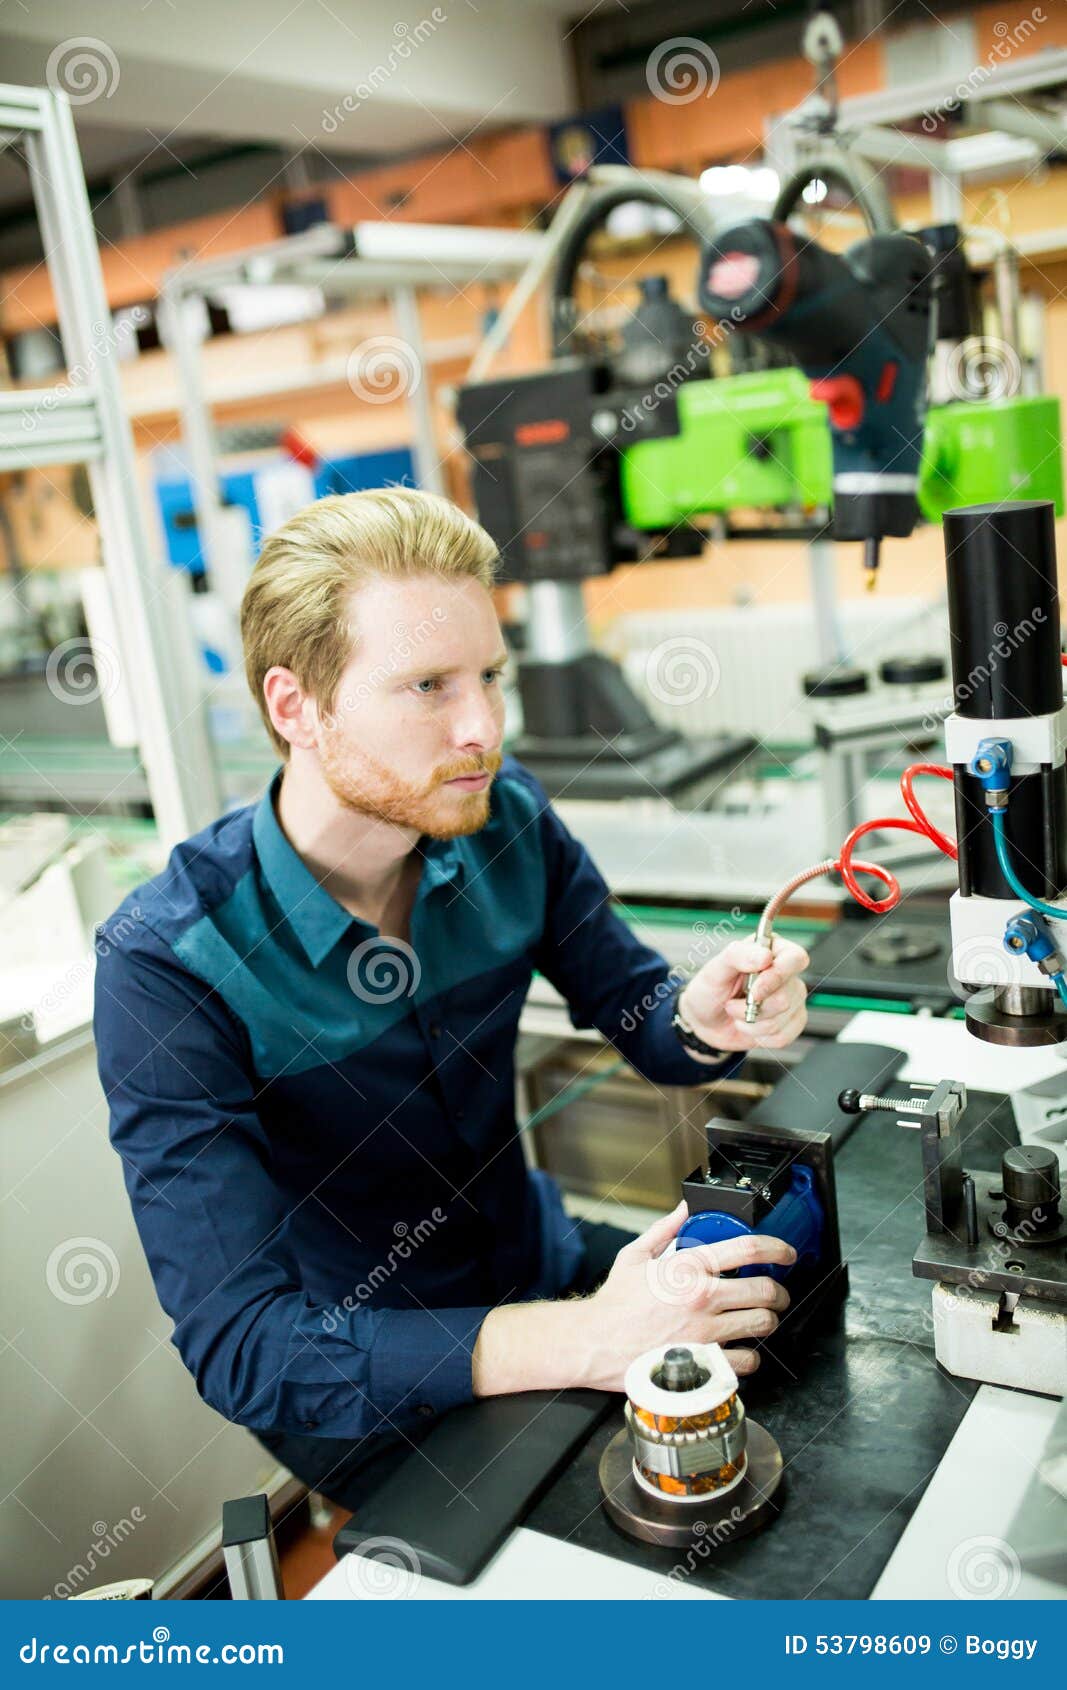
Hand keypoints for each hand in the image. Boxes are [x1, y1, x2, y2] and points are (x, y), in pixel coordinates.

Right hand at [572, 1200, 792, 1388]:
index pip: (747, 1250)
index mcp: (687, 1268)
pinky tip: (742, 1350)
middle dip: (778, 1292)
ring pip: (762, 1325)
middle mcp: (701, 1299)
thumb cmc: (613, 1304)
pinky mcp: (704, 1362)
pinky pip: (746, 1361)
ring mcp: (705, 1333)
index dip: (776, 1248)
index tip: (786, 1252)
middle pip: (765, 1290)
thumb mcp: (634, 1256)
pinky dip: (750, 1357)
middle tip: (776, 1294)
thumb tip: (684, 1209)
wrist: (595, 1344)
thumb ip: (664, 1230)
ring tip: (762, 1320)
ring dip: (767, 1321)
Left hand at [679, 935, 808, 1052]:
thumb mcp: (715, 969)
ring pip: (782, 1018)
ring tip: (737, 1014)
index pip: (795, 958)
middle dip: (753, 1007)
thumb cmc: (711, 991)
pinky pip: (783, 1036)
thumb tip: (765, 956)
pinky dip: (760, 1036)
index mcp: (772, 951)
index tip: (755, 990)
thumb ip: (738, 955)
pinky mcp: (792, 1022)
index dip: (777, 977)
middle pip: (786, 996)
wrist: (706, 1023)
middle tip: (732, 1004)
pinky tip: (749, 1026)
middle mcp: (786, 974)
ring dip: (752, 1022)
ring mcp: (792, 999)